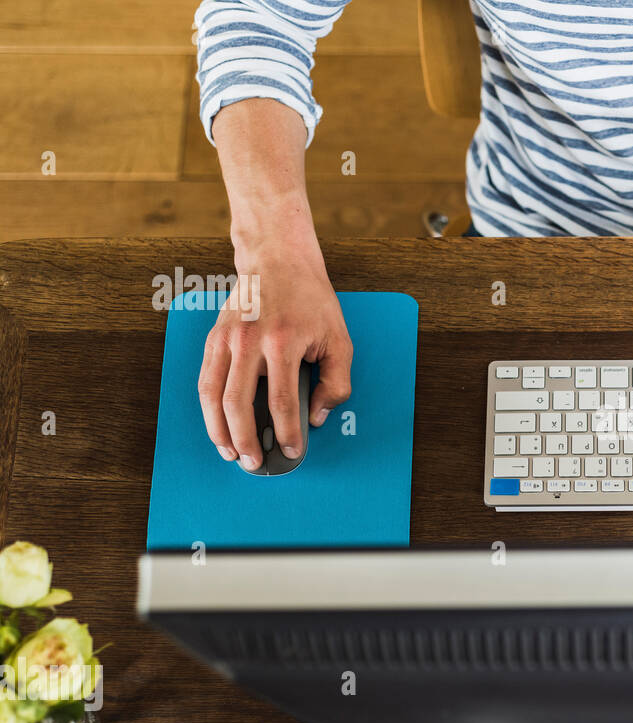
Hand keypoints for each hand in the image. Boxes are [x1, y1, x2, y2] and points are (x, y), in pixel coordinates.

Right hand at [197, 241, 352, 469]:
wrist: (278, 259)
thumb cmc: (311, 299)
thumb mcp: (338, 338)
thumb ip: (336, 382)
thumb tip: (317, 416)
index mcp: (283, 342)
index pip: (283, 401)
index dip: (287, 433)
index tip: (292, 451)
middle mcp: (249, 341)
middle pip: (239, 403)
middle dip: (246, 440)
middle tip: (255, 462)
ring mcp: (226, 339)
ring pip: (212, 395)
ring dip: (218, 430)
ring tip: (230, 452)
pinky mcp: (213, 338)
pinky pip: (205, 380)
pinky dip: (208, 409)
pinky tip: (218, 425)